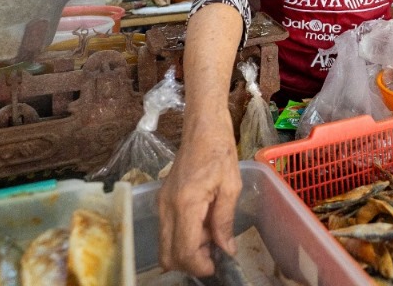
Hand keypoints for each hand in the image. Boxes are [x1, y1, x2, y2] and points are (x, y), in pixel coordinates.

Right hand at [157, 117, 240, 275]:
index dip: (200, 265)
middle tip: (213, 256)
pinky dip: (183, 237)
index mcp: (186, 204)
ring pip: (165, 245)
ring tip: (212, 238)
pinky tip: (203, 226)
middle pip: (168, 254)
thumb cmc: (219, 152)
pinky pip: (168, 231)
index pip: (184, 250)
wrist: (202, 128)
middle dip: (190, 263)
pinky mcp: (163, 200)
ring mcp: (162, 204)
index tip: (216, 266)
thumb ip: (225, 221)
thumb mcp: (231, 187)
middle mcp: (167, 207)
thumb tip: (226, 249)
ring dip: (187, 250)